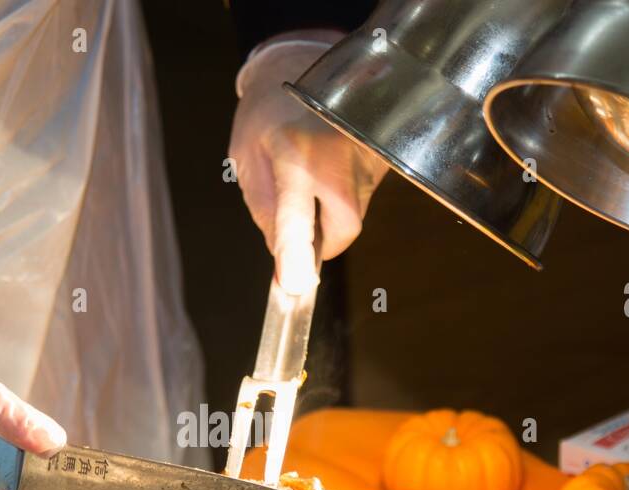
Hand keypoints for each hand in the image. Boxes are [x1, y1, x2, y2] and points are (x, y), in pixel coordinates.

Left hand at [229, 33, 387, 293]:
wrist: (300, 66)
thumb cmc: (266, 115)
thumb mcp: (247, 162)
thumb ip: (266, 213)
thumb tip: (285, 261)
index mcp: (294, 157)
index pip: (296, 218)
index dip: (295, 255)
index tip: (295, 285)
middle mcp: (337, 158)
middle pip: (343, 229)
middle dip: (322, 241)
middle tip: (300, 225)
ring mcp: (366, 157)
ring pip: (355, 216)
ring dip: (331, 215)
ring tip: (310, 179)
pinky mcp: (381, 158)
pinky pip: (364, 197)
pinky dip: (344, 198)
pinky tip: (327, 168)